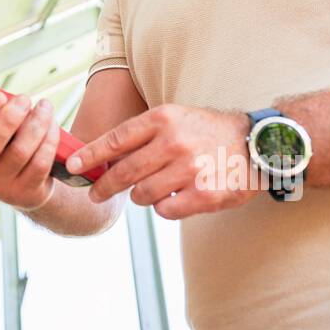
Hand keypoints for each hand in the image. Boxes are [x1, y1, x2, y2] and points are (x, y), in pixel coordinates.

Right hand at [0, 91, 59, 210]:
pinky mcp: (25, 192)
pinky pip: (40, 163)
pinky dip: (49, 140)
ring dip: (35, 124)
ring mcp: (0, 185)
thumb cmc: (4, 144)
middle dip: (10, 118)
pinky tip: (51, 125)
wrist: (26, 182)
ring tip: (44, 107)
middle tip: (24, 100)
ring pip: (19, 152)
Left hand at [64, 103, 259, 218]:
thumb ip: (142, 135)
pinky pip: (165, 210)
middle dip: (103, 187)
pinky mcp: (203, 194)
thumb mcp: (175, 118)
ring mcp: (189, 169)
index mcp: (163, 119)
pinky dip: (164, 207)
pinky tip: (176, 197)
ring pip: (142, 195)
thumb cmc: (207, 131)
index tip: (71, 166)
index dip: (90, 156)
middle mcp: (173, 142)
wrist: (257, 144)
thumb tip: (103, 157)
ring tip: (153, 189)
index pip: (115, 140)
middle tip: (95, 194)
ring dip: (141, 196)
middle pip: (123, 172)